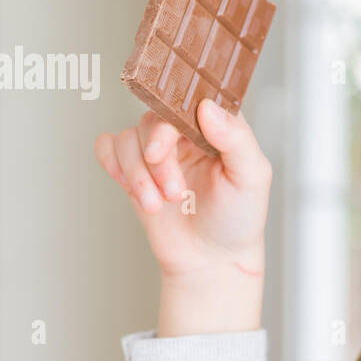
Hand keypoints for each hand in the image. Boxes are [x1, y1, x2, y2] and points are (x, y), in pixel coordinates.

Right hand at [94, 99, 272, 334]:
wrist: (211, 259)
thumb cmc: (238, 219)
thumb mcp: (252, 177)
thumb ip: (236, 139)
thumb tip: (207, 108)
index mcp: (218, 126)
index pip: (190, 100)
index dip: (174, 117)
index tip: (170, 142)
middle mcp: (186, 133)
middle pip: (154, 120)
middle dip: (158, 159)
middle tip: (174, 192)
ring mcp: (159, 151)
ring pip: (129, 137)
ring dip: (138, 173)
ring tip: (157, 204)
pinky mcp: (136, 170)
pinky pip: (108, 147)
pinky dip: (112, 163)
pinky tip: (129, 186)